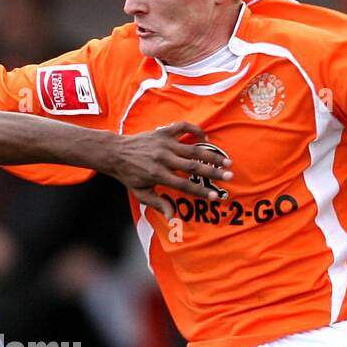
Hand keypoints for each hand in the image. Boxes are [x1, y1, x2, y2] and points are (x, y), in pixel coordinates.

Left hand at [106, 122, 232, 217]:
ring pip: (193, 149)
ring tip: (227, 161)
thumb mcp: (141, 194)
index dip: (200, 191)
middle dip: (213, 172)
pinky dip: (196, 130)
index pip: (183, 185)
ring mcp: (164, 144)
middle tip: (230, 176)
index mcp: (158, 175)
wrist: (116, 153)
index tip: (214, 196)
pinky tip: (205, 137)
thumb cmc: (130, 176)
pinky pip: (183, 127)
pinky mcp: (163, 132)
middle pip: (193, 166)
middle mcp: (163, 159)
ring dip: (211, 155)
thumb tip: (172, 219)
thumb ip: (158, 204)